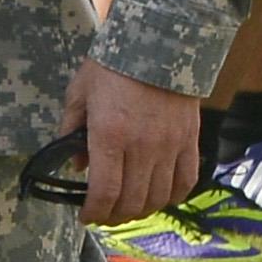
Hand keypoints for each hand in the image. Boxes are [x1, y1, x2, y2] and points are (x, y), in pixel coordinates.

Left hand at [68, 63, 201, 227]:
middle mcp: (142, 147)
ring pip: (158, 197)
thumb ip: (71, 132)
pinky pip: (185, 181)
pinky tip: (159, 197)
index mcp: (109, 136)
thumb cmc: (112, 66)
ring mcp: (169, 146)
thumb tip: (76, 166)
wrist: (158, 44)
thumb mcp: (79, 94)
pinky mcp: (189, 141)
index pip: (104, 192)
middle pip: (132, 201)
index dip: (94, 212)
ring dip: (141, 210)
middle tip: (104, 216)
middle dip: (114, 216)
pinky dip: (172, 196)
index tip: (85, 217)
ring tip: (128, 209)